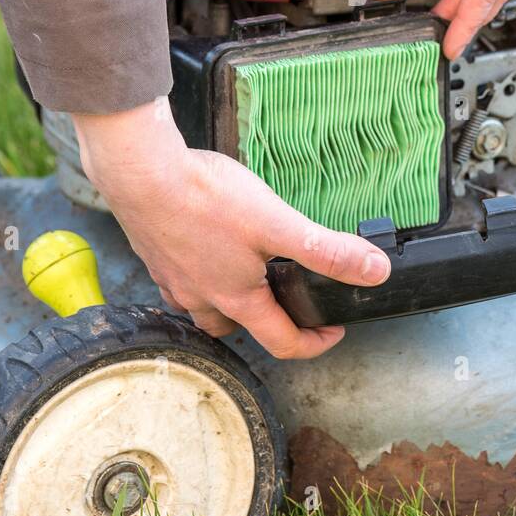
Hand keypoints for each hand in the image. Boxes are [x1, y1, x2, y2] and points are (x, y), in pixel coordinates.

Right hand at [71, 103, 390, 358]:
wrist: (140, 172)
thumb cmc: (203, 198)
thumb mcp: (276, 223)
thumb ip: (325, 250)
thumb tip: (375, 271)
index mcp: (236, 298)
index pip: (282, 343)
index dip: (315, 343)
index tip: (333, 330)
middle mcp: (201, 297)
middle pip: (238, 330)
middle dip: (267, 324)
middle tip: (288, 301)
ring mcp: (173, 278)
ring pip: (204, 307)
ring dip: (228, 302)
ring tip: (245, 277)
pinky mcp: (154, 254)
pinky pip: (180, 280)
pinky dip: (198, 275)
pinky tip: (203, 250)